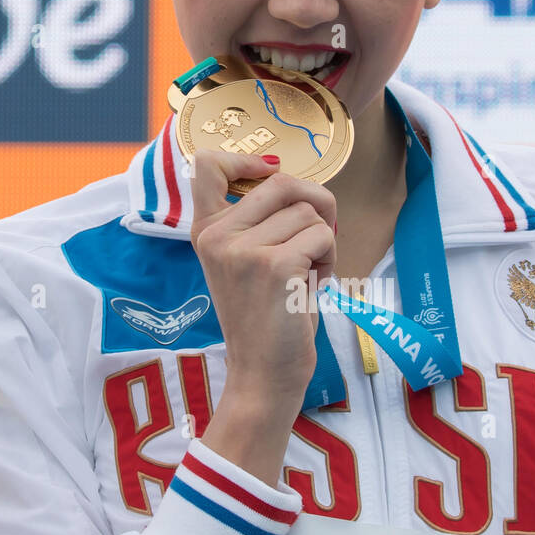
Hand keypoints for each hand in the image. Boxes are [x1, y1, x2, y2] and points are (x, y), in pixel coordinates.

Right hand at [190, 150, 336, 411]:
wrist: (262, 375)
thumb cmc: (266, 318)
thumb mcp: (247, 262)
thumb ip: (258, 221)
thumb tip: (293, 178)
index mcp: (205, 231)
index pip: (208, 164)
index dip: (247, 158)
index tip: (270, 171)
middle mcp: (217, 235)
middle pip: (284, 182)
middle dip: (314, 205)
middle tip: (314, 243)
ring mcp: (243, 249)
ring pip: (310, 211)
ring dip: (322, 241)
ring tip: (305, 276)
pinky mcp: (274, 265)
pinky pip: (323, 235)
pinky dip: (329, 260)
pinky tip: (312, 287)